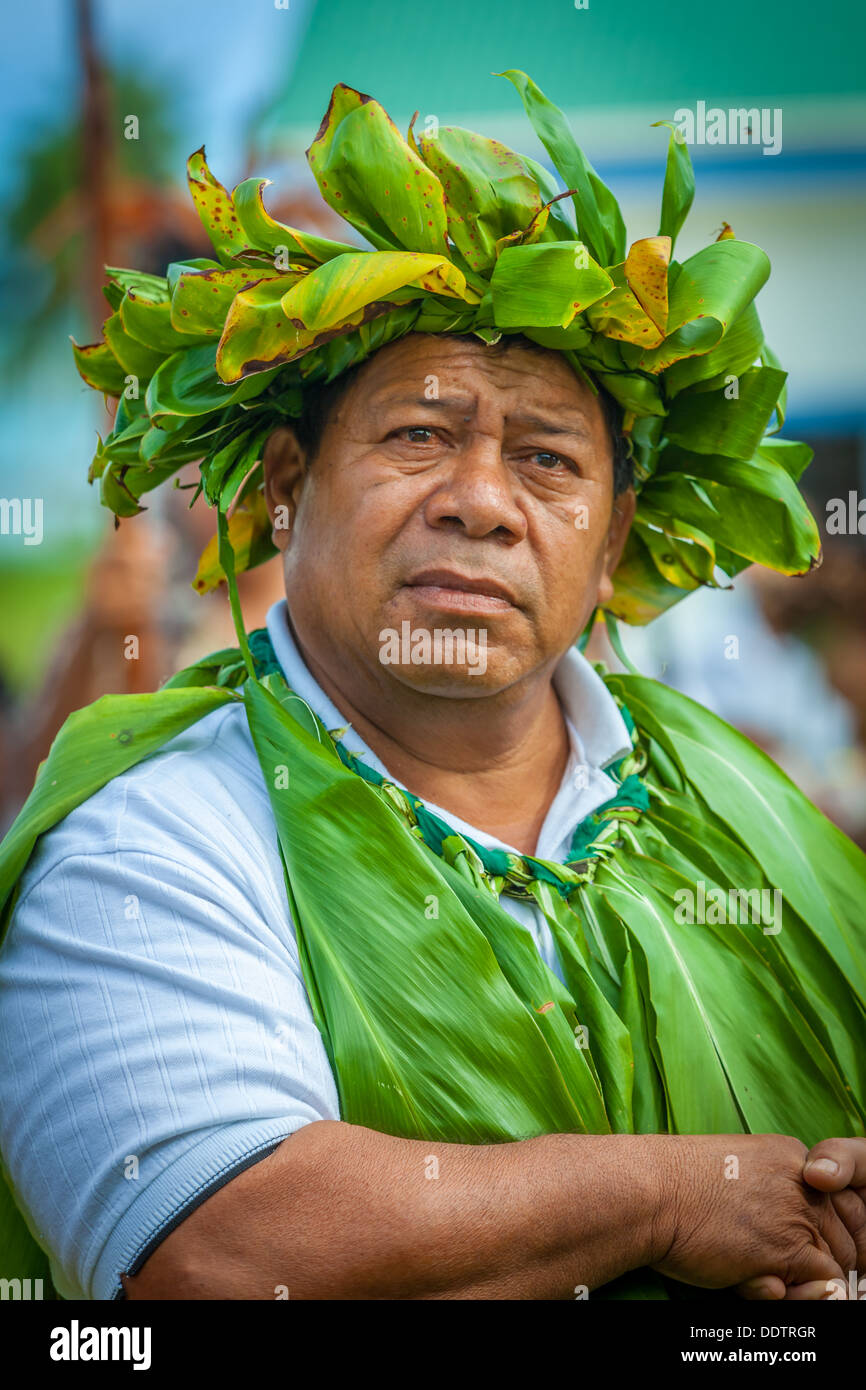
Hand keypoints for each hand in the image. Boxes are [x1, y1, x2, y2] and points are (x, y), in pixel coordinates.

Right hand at [650, 1133, 852, 1293]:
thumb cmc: (674, 1186)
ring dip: (801, 1281)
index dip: (810, 1234)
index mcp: (790, 1157)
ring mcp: (798, 1216)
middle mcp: (803, 1183)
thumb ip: (765, 1199)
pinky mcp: (788, 1250)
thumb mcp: (731, 1175)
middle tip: (768, 1266)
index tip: (782, 1245)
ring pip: (833, 1265)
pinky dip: (795, 1295)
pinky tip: (755, 1280)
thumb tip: (778, 1244)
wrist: (649, 1191)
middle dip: (812, 1261)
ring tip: (756, 1273)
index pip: (827, 1205)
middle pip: (838, 1235)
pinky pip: (820, 1286)